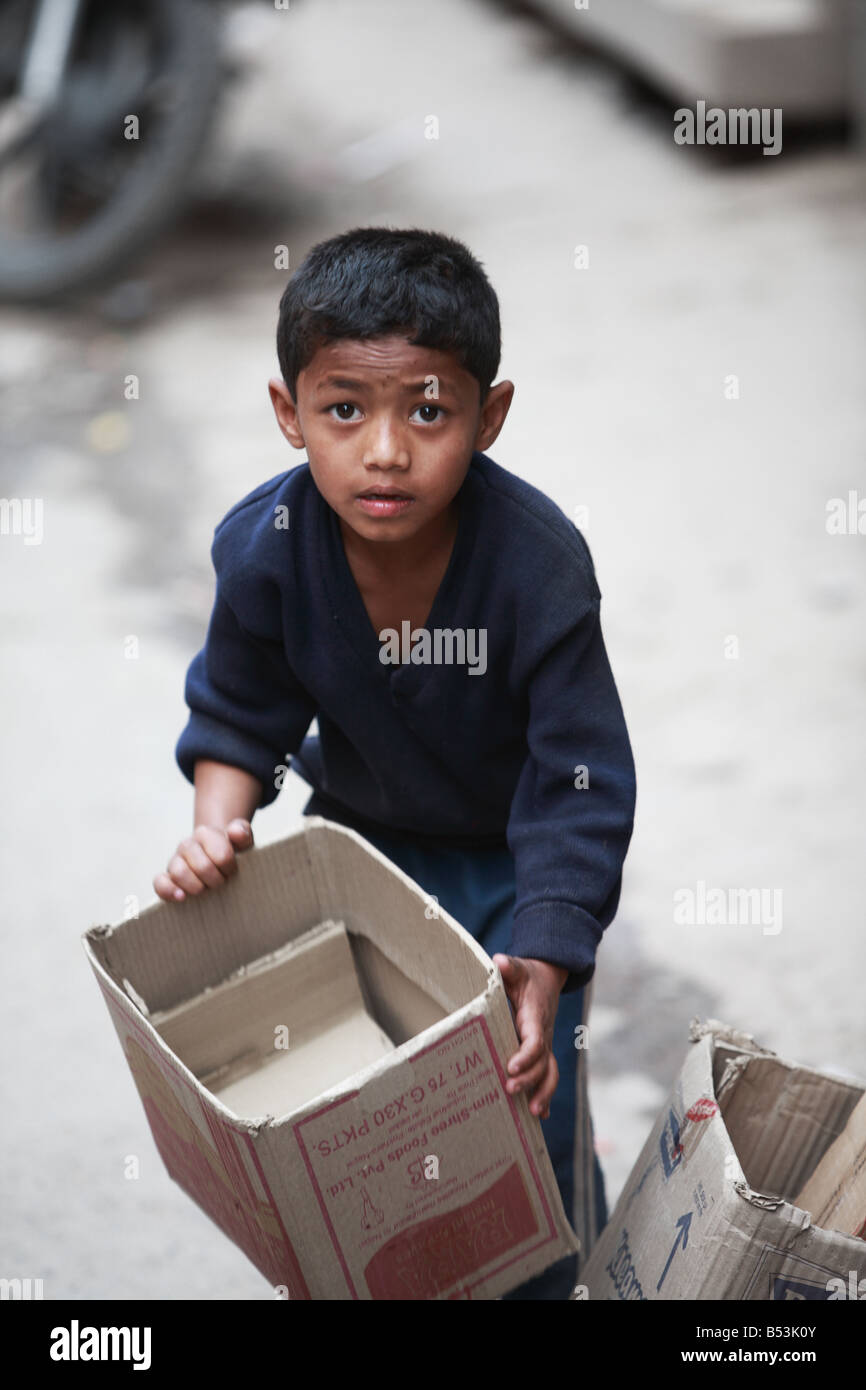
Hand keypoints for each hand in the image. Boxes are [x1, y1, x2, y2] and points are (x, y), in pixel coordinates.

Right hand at [153, 820, 253, 901]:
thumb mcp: (242, 841)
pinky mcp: (166, 877)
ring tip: (206, 889)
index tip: (232, 869)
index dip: (230, 868)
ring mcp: (175, 861)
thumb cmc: (231, 850)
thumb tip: (235, 832)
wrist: (215, 858)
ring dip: (197, 887)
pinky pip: (160, 883)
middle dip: (217, 880)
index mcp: (205, 833)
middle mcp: (187, 845)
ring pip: (179, 873)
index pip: (221, 855)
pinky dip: (169, 890)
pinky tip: (182, 897)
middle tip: (222, 882)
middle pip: (202, 867)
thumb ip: (243, 833)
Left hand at [492, 954, 567, 1119]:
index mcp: (535, 1017)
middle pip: (542, 1062)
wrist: (547, 979)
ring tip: (532, 1112)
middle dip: (529, 1079)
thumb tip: (500, 962)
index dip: (526, 1055)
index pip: (535, 1040)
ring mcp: (545, 1045)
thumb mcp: (518, 968)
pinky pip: (548, 1075)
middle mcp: (543, 1034)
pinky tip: (539, 1115)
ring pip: (550, 1072)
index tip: (511, 1067)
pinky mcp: (542, 1052)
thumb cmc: (528, 976)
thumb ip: (510, 966)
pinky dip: (546, 1094)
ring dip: (543, 1092)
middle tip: (510, 1090)